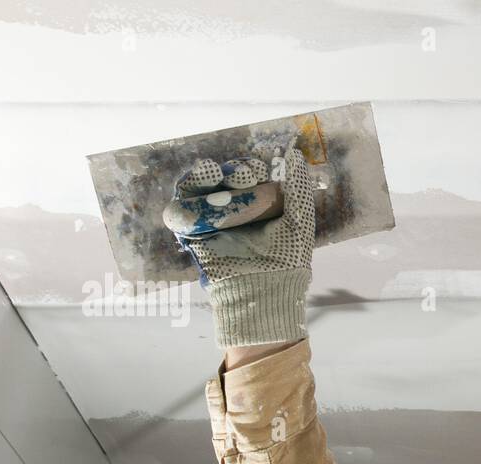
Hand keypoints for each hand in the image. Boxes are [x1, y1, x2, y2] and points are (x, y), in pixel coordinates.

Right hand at [163, 143, 315, 347]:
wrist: (265, 291)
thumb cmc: (288, 258)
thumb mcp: (299, 221)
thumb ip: (298, 188)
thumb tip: (295, 154)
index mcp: (258, 204)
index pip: (251, 175)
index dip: (255, 167)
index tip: (263, 167)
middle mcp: (234, 208)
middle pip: (225, 178)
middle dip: (235, 171)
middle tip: (246, 175)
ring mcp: (211, 219)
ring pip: (201, 187)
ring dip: (207, 175)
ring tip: (216, 172)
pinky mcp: (192, 231)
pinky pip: (181, 208)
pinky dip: (187, 192)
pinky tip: (200, 182)